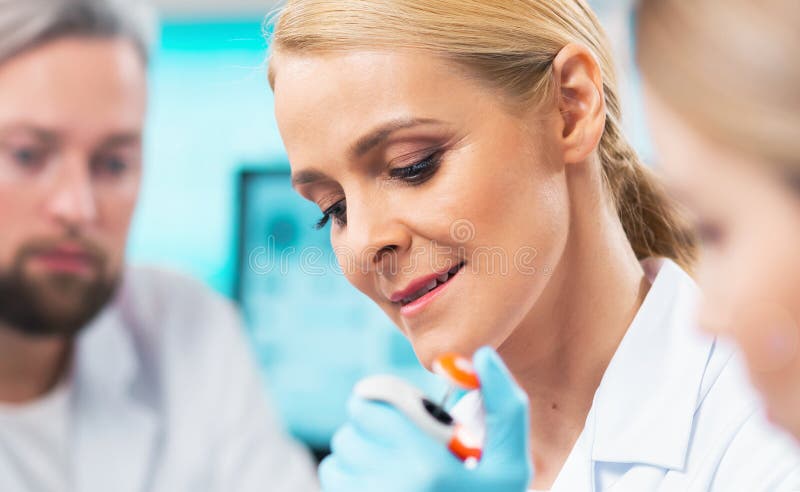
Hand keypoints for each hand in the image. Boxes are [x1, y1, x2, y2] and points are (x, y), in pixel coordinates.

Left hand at [319, 347, 531, 491]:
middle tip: (393, 435)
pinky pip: (334, 482)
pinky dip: (349, 477)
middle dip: (370, 427)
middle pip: (349, 433)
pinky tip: (378, 481)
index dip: (375, 399)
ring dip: (357, 454)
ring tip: (387, 461)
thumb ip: (503, 402)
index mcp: (427, 467)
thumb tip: (480, 355)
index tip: (388, 404)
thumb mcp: (511, 459)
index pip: (366, 408)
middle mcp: (392, 491)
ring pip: (337, 459)